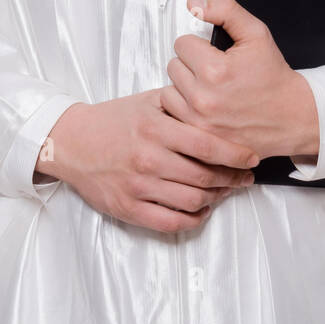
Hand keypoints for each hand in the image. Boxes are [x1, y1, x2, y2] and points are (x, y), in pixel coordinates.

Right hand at [35, 88, 259, 233]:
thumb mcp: (147, 101)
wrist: (72, 142)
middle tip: (244, 178)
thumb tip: (217, 104)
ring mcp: (138, 187)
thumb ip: (181, 103)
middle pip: (204, 177)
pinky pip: (171, 222)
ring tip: (225, 191)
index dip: (235, 155)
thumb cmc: (114, 119)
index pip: (207, 146)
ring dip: (216, 199)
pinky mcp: (128, 209)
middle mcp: (149, 159)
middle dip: (232, 179)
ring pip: (192, 202)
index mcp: (156, 129)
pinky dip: (193, 219)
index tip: (252, 158)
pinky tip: (202, 210)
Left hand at [161, 0, 319, 161]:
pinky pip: (173, 115)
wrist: (291, 116)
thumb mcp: (256, 34)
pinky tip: (203, 107)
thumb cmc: (273, 77)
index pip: (182, 43)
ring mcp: (199, 122)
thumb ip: (225, 11)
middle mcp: (203, 99)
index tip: (214, 54)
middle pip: (173, 66)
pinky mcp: (198, 138)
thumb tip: (194, 4)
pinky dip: (184, 109)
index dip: (199, 45)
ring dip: (184, 88)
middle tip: (213, 72)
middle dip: (191, 65)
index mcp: (215, 70)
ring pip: (169, 91)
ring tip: (207, 89)